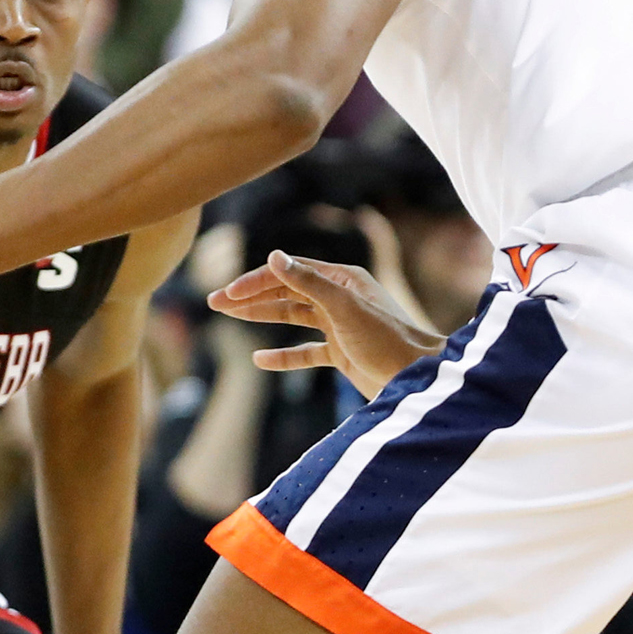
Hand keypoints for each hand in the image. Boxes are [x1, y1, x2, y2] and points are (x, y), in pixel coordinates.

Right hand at [208, 250, 436, 399]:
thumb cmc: (386, 339)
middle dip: (250, 297)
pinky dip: (284, 355)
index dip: (256, 281)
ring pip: (292, 317)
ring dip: (261, 317)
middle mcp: (339, 298)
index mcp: (341, 279)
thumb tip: (273, 256)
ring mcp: (339, 326)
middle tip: (214, 302)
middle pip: (286, 292)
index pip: (289, 273)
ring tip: (229, 316)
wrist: (417, 378)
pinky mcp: (342, 353)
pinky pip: (306, 352)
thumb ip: (307, 282)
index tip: (227, 294)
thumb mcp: (343, 307)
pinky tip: (260, 359)